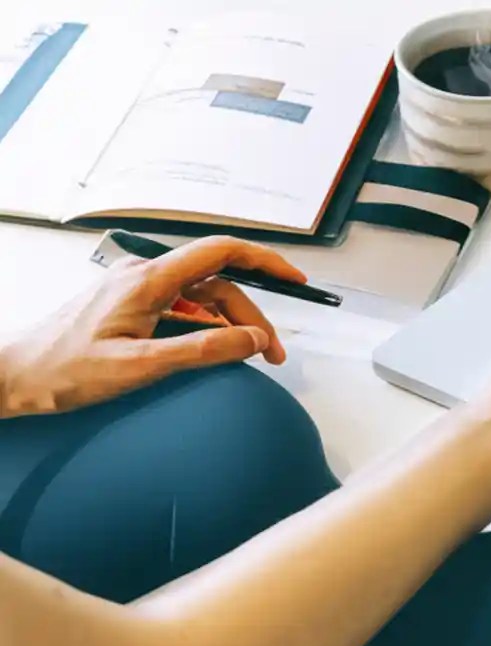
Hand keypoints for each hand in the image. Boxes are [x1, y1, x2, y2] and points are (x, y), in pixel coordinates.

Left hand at [0, 236, 305, 416]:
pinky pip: (182, 309)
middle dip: (252, 315)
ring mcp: (136, 291)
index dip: (264, 260)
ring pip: (202, 298)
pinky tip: (213, 351)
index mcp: (148, 281)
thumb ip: (202, 350)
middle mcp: (143, 277)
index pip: (221, 252)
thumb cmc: (62, 372)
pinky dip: (206, 328)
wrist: (12, 377)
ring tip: (248, 357)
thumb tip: (253, 339)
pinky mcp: (129, 307)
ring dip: (231, 325)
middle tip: (271, 353)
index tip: (293, 278)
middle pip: (218, 283)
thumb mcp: (140, 366)